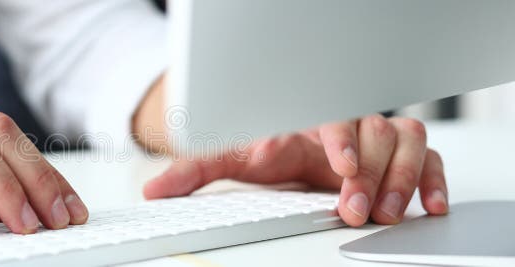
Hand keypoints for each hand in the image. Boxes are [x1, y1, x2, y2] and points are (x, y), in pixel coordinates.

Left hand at [142, 115, 447, 225]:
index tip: (339, 164)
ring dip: (400, 176)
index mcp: (306, 120)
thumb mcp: (229, 159)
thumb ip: (194, 172)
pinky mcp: (398, 158)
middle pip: (374, 130)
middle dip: (368, 171)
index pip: (330, 117)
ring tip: (385, 211)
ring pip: (406, 140)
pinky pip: (429, 157)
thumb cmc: (265, 151)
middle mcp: (345, 126)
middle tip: (353, 205)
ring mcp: (375, 140)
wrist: (288, 148)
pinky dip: (433, 178)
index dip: (338, 138)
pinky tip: (428, 205)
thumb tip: (155, 190)